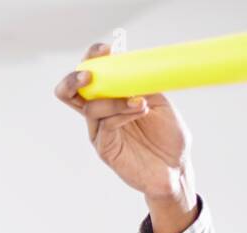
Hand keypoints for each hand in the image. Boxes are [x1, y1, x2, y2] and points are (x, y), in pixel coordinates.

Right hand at [54, 42, 197, 232]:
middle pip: (70, 92)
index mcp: (111, 99)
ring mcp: (100, 132)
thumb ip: (141, 85)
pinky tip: (138, 110)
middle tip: (91, 73)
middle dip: (76, 77)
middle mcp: (100, 114)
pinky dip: (121, 113)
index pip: (91, 75)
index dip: (93, 59)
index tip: (107, 48)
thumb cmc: (168, 137)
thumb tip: (127, 65)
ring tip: (139, 101)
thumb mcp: (158, 102)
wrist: (176, 169)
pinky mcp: (105, 149)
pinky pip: (104, 125)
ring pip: (90, 108)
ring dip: (114, 99)